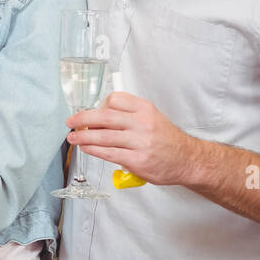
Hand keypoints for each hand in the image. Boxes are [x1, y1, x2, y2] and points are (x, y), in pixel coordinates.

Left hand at [66, 91, 199, 186]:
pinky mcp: (137, 160)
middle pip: (105, 116)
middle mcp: (143, 123)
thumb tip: (99, 116)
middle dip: (83, 118)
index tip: (90, 112)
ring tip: (72, 137)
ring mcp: (140, 142)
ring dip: (83, 136)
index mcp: (145, 109)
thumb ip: (129, 115)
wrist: (187, 160)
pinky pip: (108, 153)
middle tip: (71, 121)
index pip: (115, 99)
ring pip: (103, 136)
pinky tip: (85, 148)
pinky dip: (93, 149)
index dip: (99, 105)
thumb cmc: (167, 140)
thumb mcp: (152, 118)